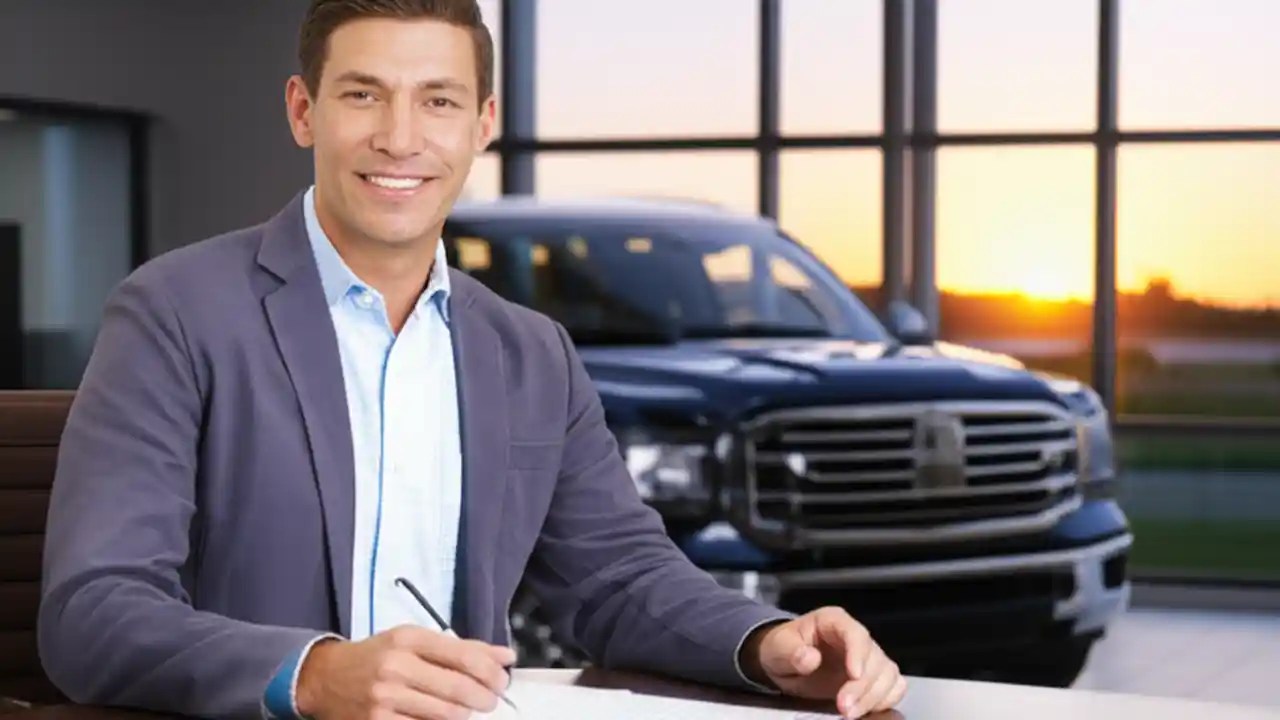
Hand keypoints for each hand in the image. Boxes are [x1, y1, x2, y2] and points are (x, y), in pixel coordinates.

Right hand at [296, 624, 515, 719]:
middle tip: (490, 700)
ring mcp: (386, 699)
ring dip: (466, 715)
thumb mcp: (414, 641)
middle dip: (485, 698)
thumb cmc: (378, 657)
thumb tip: (506, 657)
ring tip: (467, 709)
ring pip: (447, 715)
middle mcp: (396, 667)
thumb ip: (461, 647)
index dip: (491, 672)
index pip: (464, 656)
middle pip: (459, 689)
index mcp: (409, 639)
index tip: (502, 680)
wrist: (326, 678)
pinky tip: (442, 719)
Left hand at [742, 607, 905, 718]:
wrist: (783, 662)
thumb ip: (791, 651)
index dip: (858, 654)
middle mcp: (855, 637)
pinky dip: (885, 700)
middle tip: (844, 708)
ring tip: (851, 713)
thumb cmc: (782, 648)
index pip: (855, 633)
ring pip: (888, 673)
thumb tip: (809, 657)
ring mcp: (867, 658)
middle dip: (862, 686)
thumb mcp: (778, 647)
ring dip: (874, 696)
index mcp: (834, 621)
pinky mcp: (872, 678)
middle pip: (874, 658)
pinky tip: (867, 709)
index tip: (854, 676)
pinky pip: (893, 687)